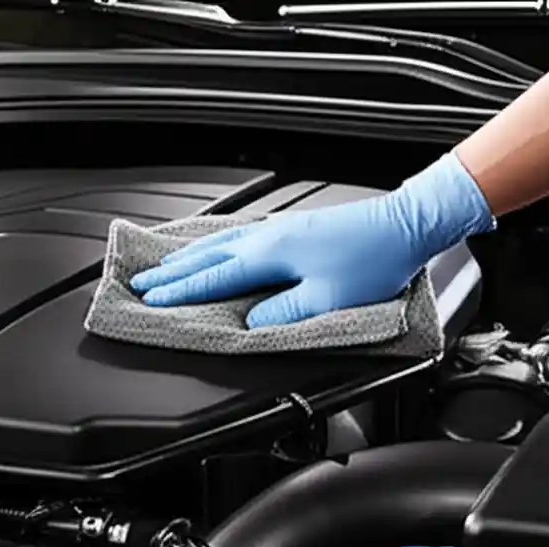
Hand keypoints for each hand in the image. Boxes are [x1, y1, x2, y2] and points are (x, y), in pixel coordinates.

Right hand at [129, 153, 495, 327]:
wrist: (407, 222)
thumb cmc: (373, 261)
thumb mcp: (327, 299)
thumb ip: (283, 313)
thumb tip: (251, 323)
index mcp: (270, 255)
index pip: (213, 278)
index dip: (179, 291)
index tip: (150, 299)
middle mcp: (267, 236)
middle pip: (207, 256)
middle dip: (172, 272)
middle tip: (141, 282)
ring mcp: (279, 228)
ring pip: (220, 242)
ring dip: (189, 254)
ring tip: (165, 264)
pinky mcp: (292, 228)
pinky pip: (237, 234)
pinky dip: (214, 242)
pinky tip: (213, 244)